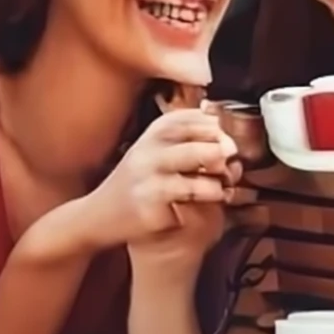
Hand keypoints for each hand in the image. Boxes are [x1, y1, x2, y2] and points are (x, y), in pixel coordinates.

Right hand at [83, 107, 239, 261]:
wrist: (99, 215)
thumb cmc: (136, 183)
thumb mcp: (155, 152)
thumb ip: (185, 138)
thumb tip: (223, 123)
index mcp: (153, 134)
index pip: (193, 119)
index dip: (217, 126)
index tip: (229, 137)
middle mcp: (148, 149)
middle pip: (198, 138)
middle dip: (222, 148)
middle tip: (233, 158)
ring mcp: (147, 175)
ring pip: (197, 165)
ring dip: (220, 175)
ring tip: (225, 185)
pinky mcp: (150, 200)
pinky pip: (191, 193)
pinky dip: (210, 195)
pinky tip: (215, 198)